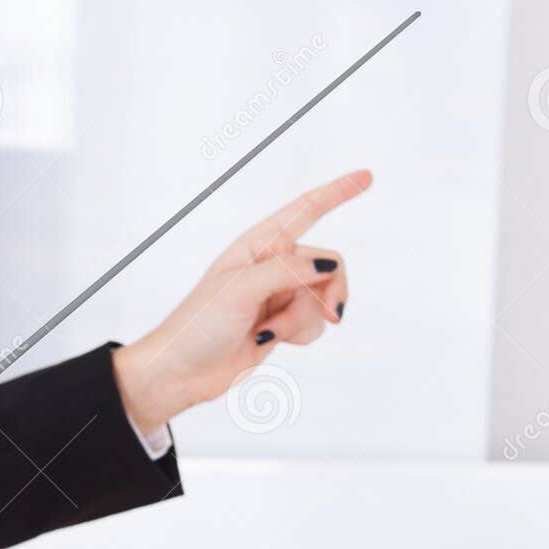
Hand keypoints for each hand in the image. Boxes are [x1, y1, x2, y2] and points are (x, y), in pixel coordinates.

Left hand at [112, 169, 370, 434]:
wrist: (182, 371)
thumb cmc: (198, 324)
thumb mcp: (240, 288)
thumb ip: (287, 271)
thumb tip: (327, 264)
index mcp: (258, 245)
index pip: (305, 209)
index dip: (337, 192)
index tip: (366, 177)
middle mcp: (272, 265)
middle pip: (328, 263)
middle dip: (328, 289)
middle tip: (332, 313)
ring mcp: (278, 295)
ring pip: (323, 298)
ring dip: (303, 320)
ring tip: (270, 331)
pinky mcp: (282, 324)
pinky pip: (314, 323)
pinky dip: (299, 334)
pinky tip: (271, 339)